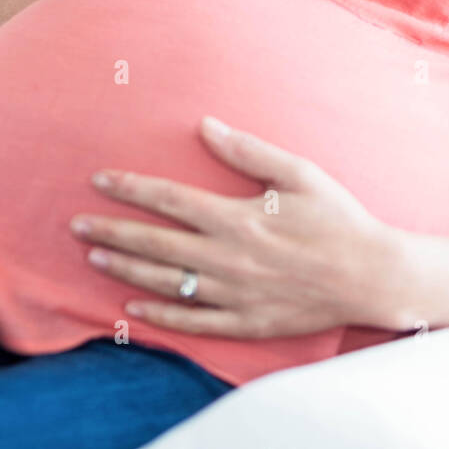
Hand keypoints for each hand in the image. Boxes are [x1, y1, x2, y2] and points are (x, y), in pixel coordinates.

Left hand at [69, 117, 399, 337]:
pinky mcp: (246, 322)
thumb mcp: (298, 173)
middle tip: (75, 225)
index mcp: (237, 217)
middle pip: (154, 243)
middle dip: (111, 231)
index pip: (169, 200)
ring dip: (125, 269)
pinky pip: (192, 322)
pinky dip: (159, 315)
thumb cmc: (338, 218)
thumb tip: (205, 125)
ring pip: (165, 282)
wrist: (373, 276)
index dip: (130, 188)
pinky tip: (132, 307)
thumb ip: (248, 151)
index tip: (99, 180)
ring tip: (93, 258)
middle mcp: (227, 258)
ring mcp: (233, 294)